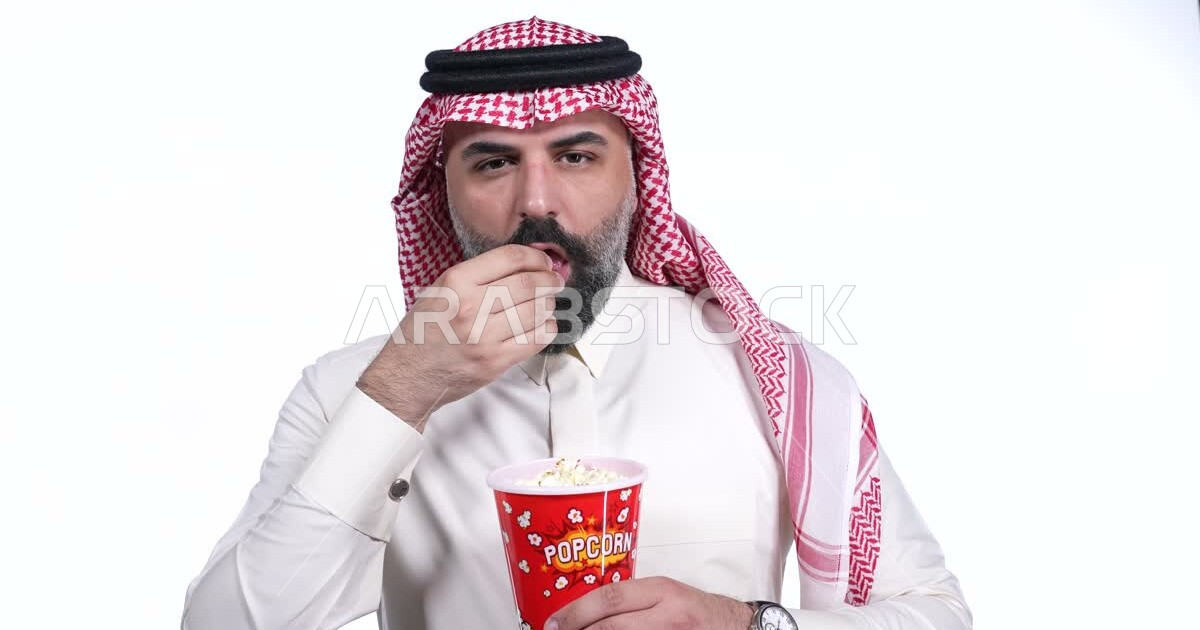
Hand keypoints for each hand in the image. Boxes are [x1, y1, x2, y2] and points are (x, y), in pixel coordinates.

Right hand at [357, 244, 563, 428]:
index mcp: (456, 282)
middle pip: (529, 283)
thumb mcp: (441, 290)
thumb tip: (525, 264)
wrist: (407, 375)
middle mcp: (470, 306)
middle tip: (555, 282)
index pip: (510, 257)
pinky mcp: (494, 361)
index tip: (544, 262)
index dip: (536, 257)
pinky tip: (544, 325)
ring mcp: (483, 336)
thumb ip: (478, 276)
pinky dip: (547, 329)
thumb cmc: (424, 330)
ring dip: (549, 304)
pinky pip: (536, 339)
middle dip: (549, 280)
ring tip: (548, 303)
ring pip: (537, 311)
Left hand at [546, 576, 753, 629]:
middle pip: (611, 625)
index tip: (554, 622)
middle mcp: (668, 614)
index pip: (610, 598)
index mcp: (662, 591)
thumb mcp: (666, 595)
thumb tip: (587, 612)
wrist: (737, 627)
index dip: (576, 612)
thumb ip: (632, 601)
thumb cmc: (697, 612)